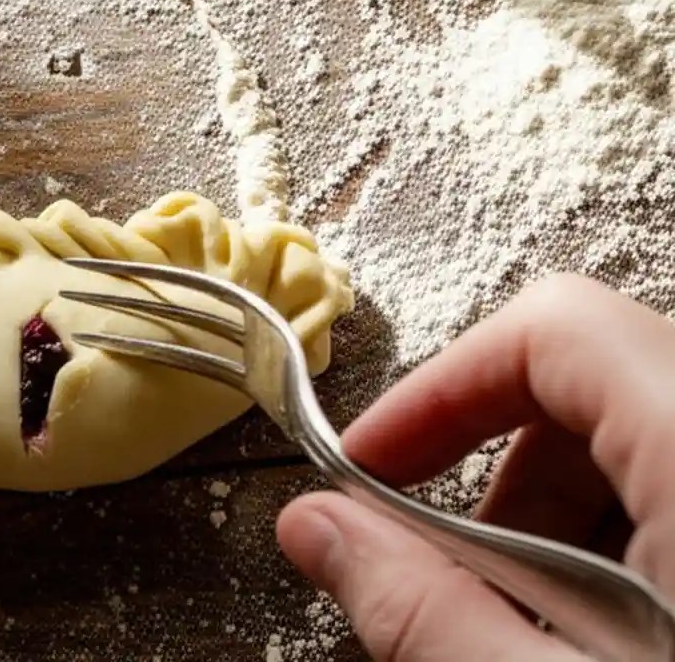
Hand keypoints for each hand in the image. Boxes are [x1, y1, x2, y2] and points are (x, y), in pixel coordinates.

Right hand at [277, 274, 674, 660]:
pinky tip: (588, 630)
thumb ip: (426, 609)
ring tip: (516, 617)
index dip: (438, 390)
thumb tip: (321, 530)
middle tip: (435, 560)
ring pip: (638, 437)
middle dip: (488, 468)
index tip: (373, 464)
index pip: (554, 329)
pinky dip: (616, 541)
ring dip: (550, 517)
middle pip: (591, 382)